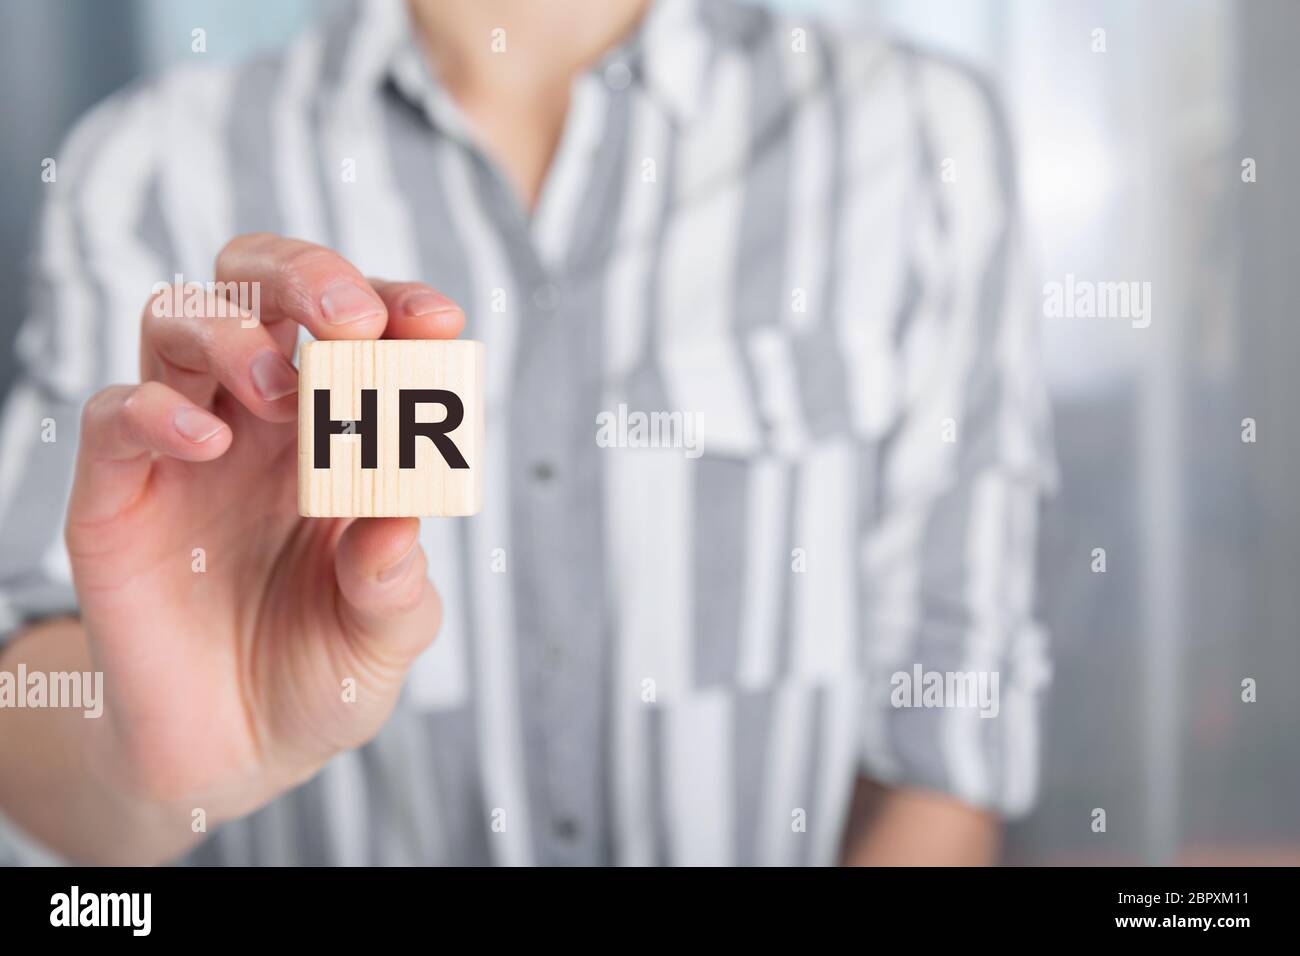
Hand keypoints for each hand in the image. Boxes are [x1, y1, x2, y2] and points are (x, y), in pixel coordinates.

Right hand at [65, 233, 464, 827]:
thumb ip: (396, 584)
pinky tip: (211, 441)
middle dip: (305, 275)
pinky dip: (156, 410)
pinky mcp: (116, 498)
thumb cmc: (322, 674)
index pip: (359, 327)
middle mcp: (259, 421)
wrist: (236, 753)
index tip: (436, 319)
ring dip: (235, 332)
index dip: (396, 305)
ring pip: (179, 321)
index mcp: (339, 431)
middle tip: (350, 318)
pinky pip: (115, 417)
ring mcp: (184, 450)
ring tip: (283, 390)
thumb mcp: (383, 638)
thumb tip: (397, 520)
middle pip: (256, 284)